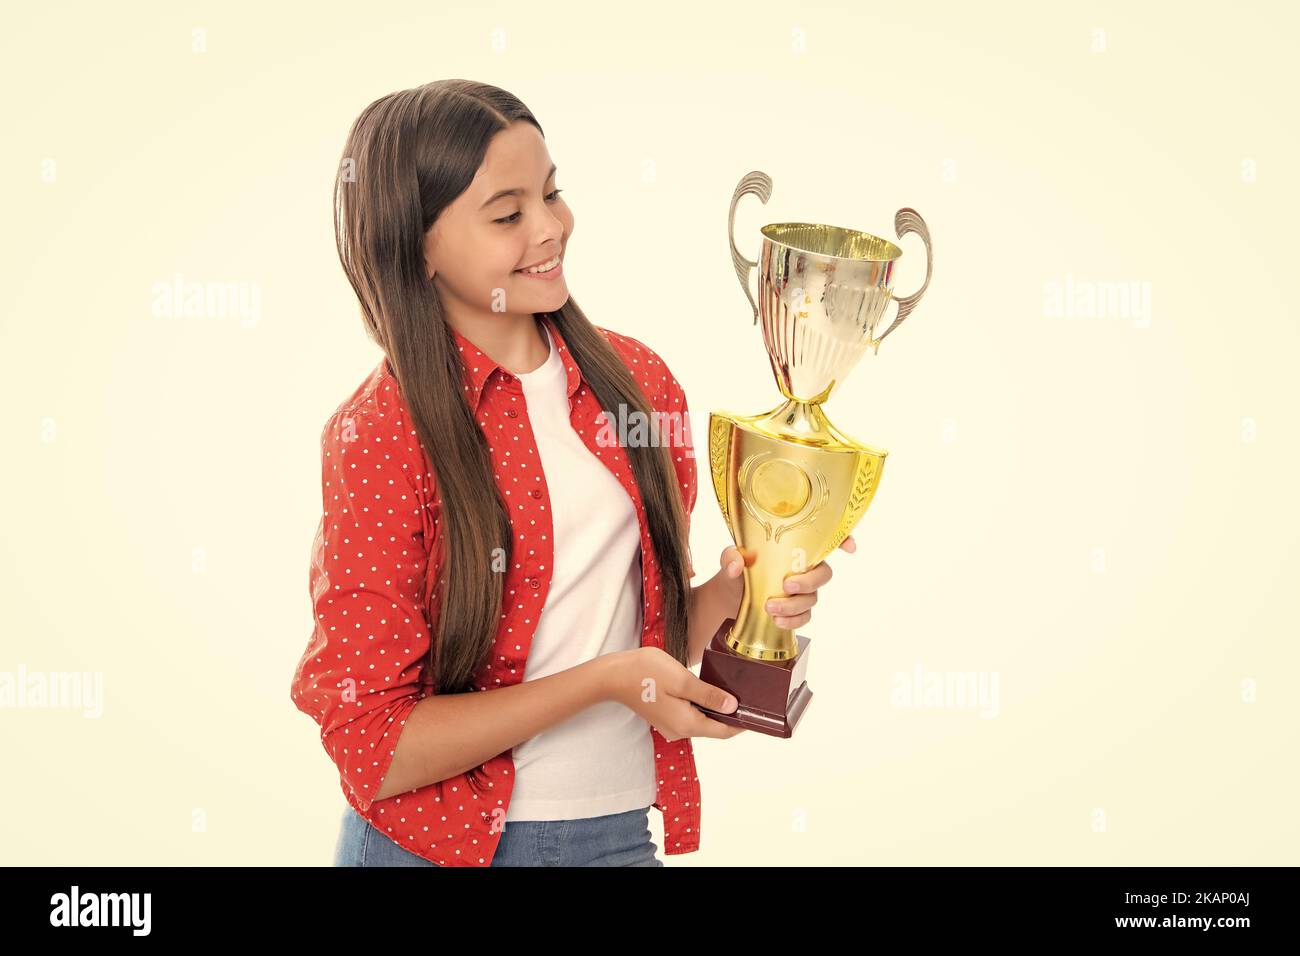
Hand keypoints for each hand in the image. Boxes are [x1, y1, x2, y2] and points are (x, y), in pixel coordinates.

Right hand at [604, 646, 746, 741]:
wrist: (613, 676)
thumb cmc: (646, 673)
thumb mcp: (683, 680)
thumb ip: (709, 695)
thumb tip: (733, 707)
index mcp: (688, 724)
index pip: (724, 731)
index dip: (742, 723)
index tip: (757, 712)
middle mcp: (680, 731)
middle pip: (714, 727)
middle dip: (730, 714)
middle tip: (745, 694)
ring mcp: (670, 726)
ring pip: (702, 720)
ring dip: (715, 708)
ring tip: (727, 688)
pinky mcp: (664, 717)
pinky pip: (689, 715)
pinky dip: (700, 705)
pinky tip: (703, 689)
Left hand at [717, 535, 857, 629]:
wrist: (730, 594)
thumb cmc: (738, 566)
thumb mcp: (730, 558)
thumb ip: (731, 557)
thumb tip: (736, 565)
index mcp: (793, 547)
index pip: (826, 540)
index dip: (844, 540)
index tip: (849, 548)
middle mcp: (803, 567)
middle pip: (823, 573)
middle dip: (809, 581)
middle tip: (787, 585)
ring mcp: (802, 590)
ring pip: (813, 598)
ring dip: (794, 605)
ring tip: (770, 607)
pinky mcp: (796, 610)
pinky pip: (805, 617)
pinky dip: (794, 621)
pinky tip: (778, 621)